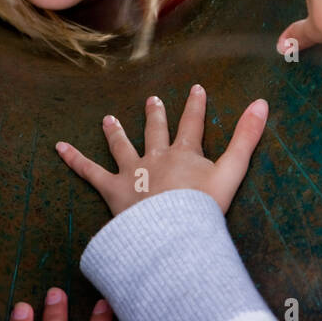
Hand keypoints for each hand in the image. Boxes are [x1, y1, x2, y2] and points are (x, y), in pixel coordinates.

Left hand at [55, 85, 267, 215]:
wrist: (172, 231)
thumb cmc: (204, 207)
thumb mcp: (233, 171)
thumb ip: (247, 138)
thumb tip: (263, 104)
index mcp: (184, 154)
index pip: (192, 124)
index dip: (195, 107)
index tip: (196, 89)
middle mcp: (156, 157)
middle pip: (155, 131)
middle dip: (156, 115)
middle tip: (153, 100)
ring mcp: (133, 172)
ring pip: (122, 147)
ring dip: (115, 133)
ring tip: (108, 120)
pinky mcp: (113, 189)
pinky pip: (90, 172)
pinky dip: (74, 159)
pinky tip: (59, 148)